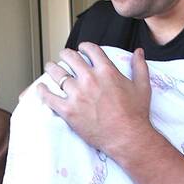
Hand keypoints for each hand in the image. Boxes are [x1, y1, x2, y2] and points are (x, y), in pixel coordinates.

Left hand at [37, 44, 152, 164]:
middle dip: (65, 55)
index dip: (84, 47)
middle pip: (71, 58)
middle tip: (63, 56)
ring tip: (50, 67)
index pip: (91, 50)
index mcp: (106, 71)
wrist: (126, 137)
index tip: (81, 49)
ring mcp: (77, 94)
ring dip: (52, 68)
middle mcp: (89, 79)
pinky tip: (40, 88)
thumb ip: (139, 66)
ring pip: (57, 74)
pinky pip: (49, 97)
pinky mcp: (68, 110)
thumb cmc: (135, 114)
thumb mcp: (142, 86)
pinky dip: (42, 91)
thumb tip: (139, 52)